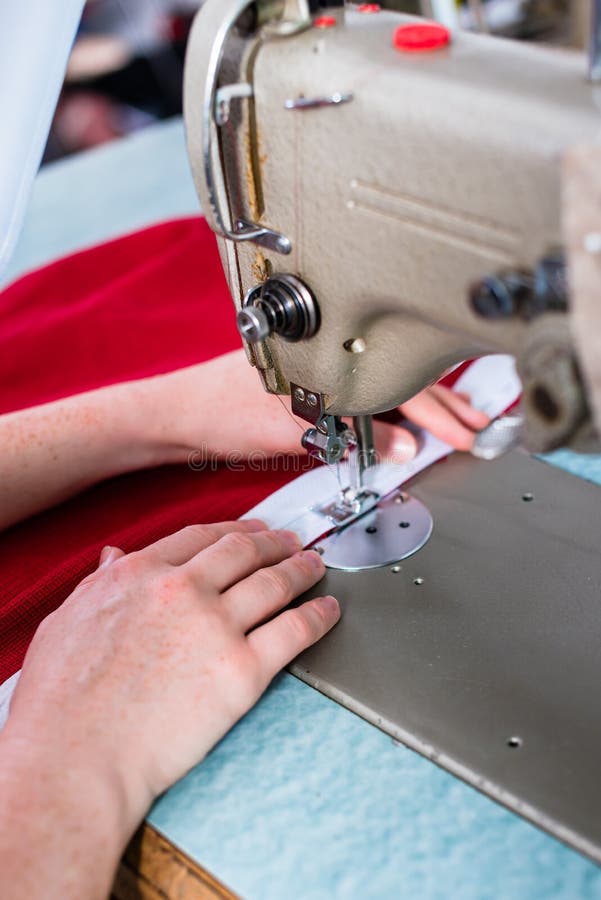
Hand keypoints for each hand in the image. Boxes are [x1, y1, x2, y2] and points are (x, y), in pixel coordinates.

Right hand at [0, 520, 337, 897]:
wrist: (76, 759)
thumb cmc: (60, 702)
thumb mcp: (68, 622)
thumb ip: (98, 584)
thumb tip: (112, 558)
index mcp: (139, 573)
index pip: (200, 537)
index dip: (235, 530)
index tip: (252, 531)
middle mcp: (182, 589)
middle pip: (245, 552)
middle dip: (275, 543)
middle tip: (292, 543)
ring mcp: (216, 627)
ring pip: (275, 583)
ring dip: (302, 570)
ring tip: (316, 567)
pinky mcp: (243, 670)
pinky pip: (295, 630)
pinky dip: (318, 616)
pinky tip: (328, 611)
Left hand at [162, 349, 489, 464]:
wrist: (178, 414)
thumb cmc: (218, 410)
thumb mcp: (291, 430)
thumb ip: (354, 437)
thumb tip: (404, 446)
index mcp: (327, 355)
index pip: (397, 384)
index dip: (437, 412)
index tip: (464, 431)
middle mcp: (328, 356)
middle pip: (400, 380)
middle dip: (443, 404)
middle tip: (477, 424)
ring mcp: (321, 370)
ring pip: (387, 386)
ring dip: (423, 405)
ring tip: (457, 419)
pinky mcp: (311, 386)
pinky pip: (367, 396)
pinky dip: (395, 409)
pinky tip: (410, 420)